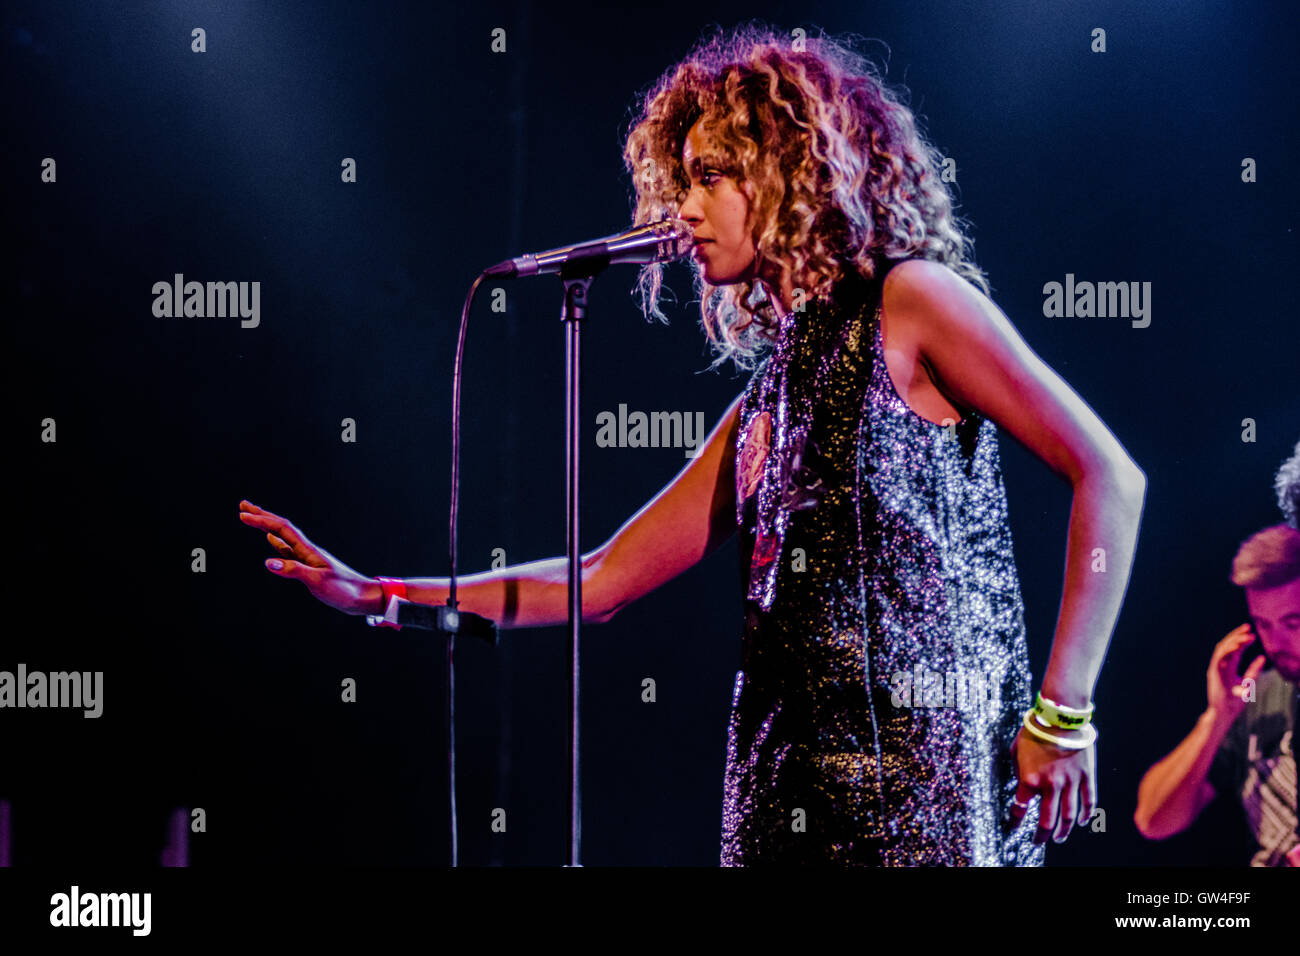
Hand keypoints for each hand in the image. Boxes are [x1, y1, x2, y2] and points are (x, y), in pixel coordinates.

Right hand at [238, 500, 382, 615]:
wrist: (362, 597)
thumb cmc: (343, 590)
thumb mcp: (317, 581)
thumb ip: (294, 570)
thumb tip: (268, 562)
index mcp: (308, 550)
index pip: (282, 529)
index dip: (262, 520)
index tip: (242, 514)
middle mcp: (307, 550)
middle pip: (281, 527)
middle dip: (262, 515)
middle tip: (243, 504)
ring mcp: (308, 557)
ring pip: (283, 537)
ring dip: (267, 526)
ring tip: (253, 517)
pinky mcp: (310, 567)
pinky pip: (288, 550)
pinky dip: (277, 543)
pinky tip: (272, 541)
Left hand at [1009, 727, 1096, 844]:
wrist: (1061, 716)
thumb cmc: (1035, 729)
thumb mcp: (1016, 749)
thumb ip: (1018, 770)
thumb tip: (1023, 785)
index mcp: (1030, 779)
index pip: (1020, 808)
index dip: (1016, 821)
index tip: (1014, 827)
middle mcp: (1050, 786)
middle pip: (1047, 821)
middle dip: (1041, 835)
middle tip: (1039, 841)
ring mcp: (1070, 783)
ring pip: (1069, 816)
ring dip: (1064, 830)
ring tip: (1059, 837)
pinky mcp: (1086, 776)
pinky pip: (1088, 801)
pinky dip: (1086, 815)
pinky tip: (1082, 822)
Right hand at [1207, 623, 1265, 717]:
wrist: (1223, 713)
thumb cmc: (1234, 701)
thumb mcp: (1248, 683)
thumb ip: (1254, 670)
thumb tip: (1262, 657)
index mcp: (1226, 667)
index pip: (1233, 649)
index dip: (1241, 640)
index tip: (1251, 633)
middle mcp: (1219, 665)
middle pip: (1225, 645)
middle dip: (1236, 635)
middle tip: (1247, 627)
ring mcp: (1215, 669)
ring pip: (1221, 649)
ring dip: (1233, 640)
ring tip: (1245, 635)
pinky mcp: (1214, 674)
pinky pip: (1219, 659)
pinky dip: (1227, 651)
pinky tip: (1237, 646)